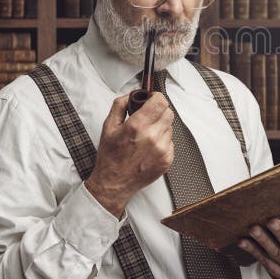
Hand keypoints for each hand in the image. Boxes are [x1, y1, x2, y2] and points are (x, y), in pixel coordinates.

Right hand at [85, 92, 173, 217]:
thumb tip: (131, 95)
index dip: (157, 97)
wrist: (114, 183)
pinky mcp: (167, 160)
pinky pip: (171, 142)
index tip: (152, 99)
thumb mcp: (108, 127)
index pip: (160, 102)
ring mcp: (162, 150)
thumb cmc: (110, 157)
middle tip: (149, 116)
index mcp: (137, 126)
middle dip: (159, 111)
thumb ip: (120, 106)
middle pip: (168, 112)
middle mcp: (152, 137)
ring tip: (147, 134)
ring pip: (170, 127)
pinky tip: (150, 146)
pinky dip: (163, 141)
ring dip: (161, 126)